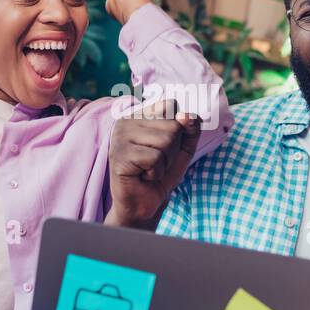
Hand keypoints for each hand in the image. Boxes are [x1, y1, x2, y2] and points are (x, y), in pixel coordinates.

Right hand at [106, 99, 200, 229]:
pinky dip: (155, 173)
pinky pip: (155, 158)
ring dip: (165, 163)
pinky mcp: (119, 154)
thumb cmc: (161, 174)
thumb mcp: (182, 149)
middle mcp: (126, 120)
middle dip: (172, 150)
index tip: (163, 145)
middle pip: (172, 126)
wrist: (145, 203)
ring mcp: (119, 136)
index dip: (178, 129)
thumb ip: (190, 129)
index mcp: (140, 114)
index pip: (172, 106)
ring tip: (149, 169)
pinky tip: (142, 176)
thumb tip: (187, 116)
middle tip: (156, 162)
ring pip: (165, 141)